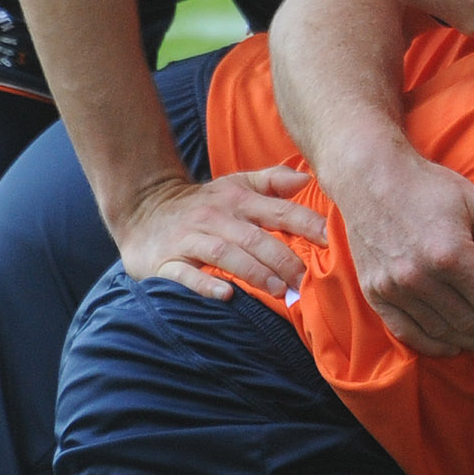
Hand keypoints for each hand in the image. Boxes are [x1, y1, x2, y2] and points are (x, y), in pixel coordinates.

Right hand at [114, 164, 331, 300]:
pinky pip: (185, 274)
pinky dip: (205, 285)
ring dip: (253, 272)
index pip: (278, 211)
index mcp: (236, 200)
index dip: (306, 224)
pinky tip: (226, 295)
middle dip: (283, 259)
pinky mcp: (164, 262)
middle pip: (253, 237)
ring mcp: (188, 239)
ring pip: (224, 254)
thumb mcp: (234, 185)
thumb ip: (271, 182)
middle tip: (306, 281)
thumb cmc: (202, 204)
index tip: (332, 241)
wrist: (141, 209)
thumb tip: (306, 179)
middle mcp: (215, 217)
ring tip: (278, 291)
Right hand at [333, 145, 473, 357]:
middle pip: (470, 323)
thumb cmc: (430, 188)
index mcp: (451, 254)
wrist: (370, 178)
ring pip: (442, 332)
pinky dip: (433, 346)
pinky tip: (454, 347)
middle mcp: (420, 277)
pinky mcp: (374, 293)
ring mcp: (393, 288)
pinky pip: (407, 332)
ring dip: (472, 344)